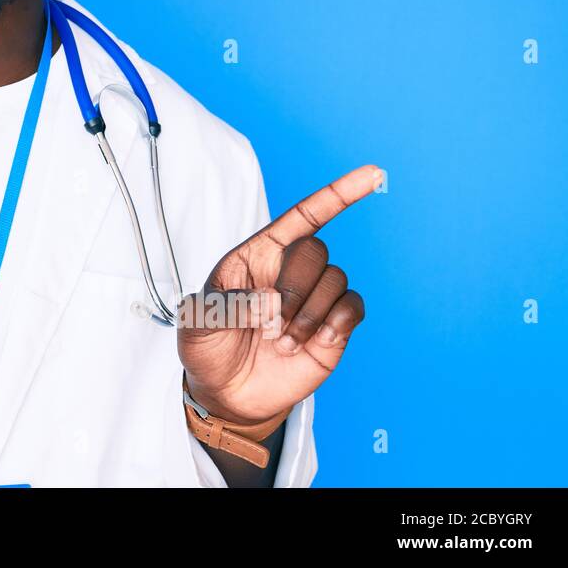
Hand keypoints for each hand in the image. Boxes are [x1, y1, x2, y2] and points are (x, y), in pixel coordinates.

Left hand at [177, 164, 378, 423]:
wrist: (226, 394)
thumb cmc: (207, 347)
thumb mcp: (195, 322)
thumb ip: (221, 305)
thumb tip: (268, 302)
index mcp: (257, 255)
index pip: (303, 216)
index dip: (338, 194)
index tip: (373, 174)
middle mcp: (290, 271)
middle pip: (317, 250)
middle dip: (295, 287)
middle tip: (269, 324)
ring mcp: (314, 299)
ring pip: (337, 280)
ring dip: (308, 314)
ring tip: (281, 341)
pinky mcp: (332, 327)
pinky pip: (353, 308)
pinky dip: (333, 324)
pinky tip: (309, 343)